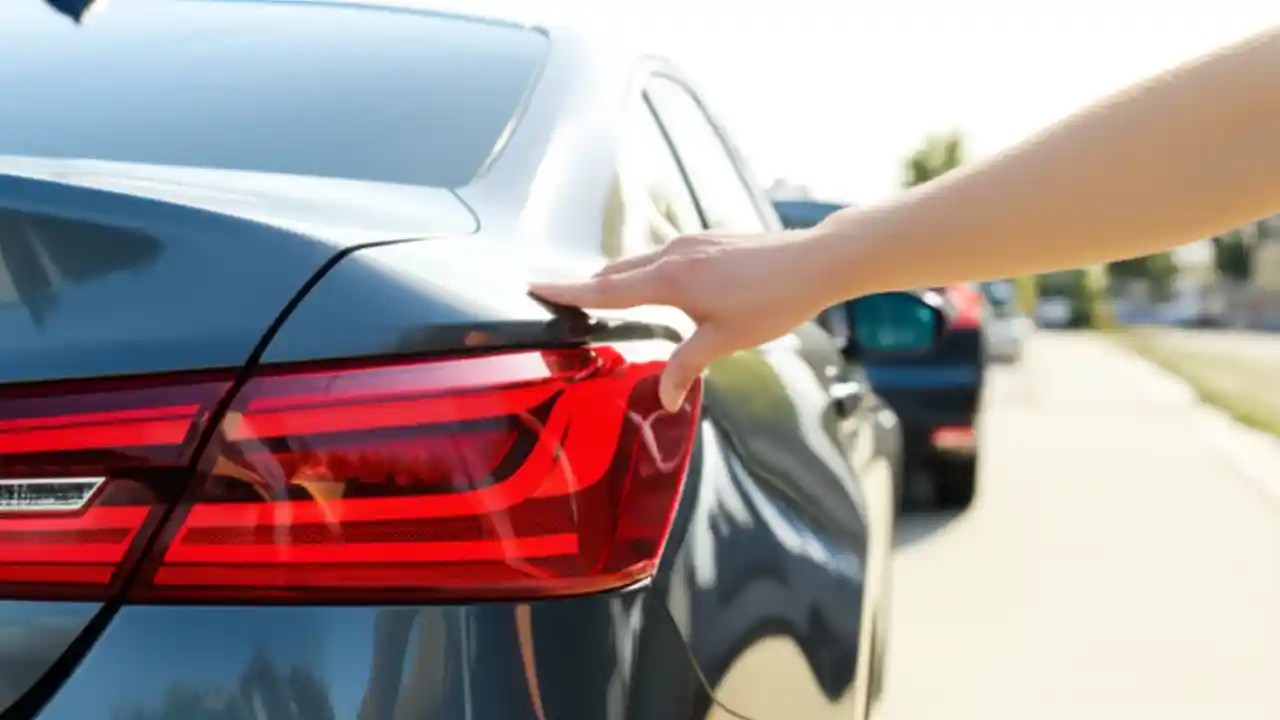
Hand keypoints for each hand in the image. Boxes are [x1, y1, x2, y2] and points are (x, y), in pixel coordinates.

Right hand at [531, 231, 839, 411]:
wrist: (815, 260)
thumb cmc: (772, 301)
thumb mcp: (724, 341)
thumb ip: (685, 368)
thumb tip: (661, 399)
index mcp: (669, 279)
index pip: (605, 289)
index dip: (567, 290)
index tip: (533, 284)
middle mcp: (673, 254)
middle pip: (616, 272)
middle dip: (588, 287)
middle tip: (561, 301)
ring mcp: (690, 242)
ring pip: (638, 261)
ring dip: (618, 279)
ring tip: (604, 299)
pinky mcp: (706, 240)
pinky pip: (661, 256)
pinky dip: (644, 272)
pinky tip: (655, 288)